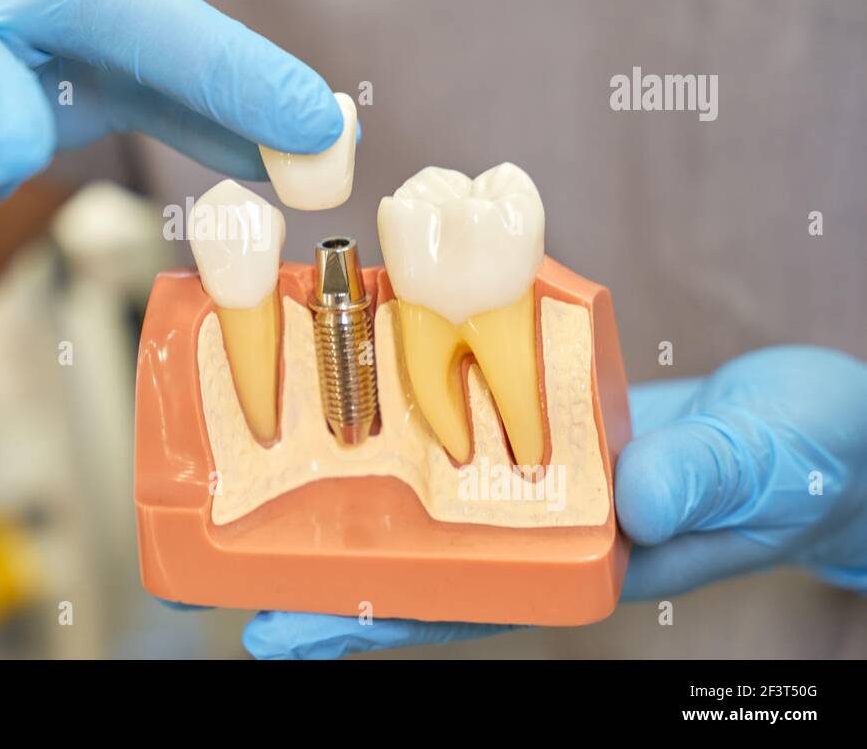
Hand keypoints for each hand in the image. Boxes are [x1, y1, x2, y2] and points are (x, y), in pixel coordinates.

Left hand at [243, 345, 866, 657]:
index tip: (280, 632)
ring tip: (254, 503)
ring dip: (347, 500)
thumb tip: (637, 501)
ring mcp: (536, 478)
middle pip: (415, 564)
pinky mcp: (540, 423)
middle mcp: (540, 528)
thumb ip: (701, 482)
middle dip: (325, 578)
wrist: (812, 424)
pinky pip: (461, 427)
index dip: (368, 624)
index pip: (456, 607)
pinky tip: (353, 402)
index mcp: (580, 565)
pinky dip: (408, 421)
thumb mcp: (762, 468)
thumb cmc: (804, 459)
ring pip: (426, 500)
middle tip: (227, 583)